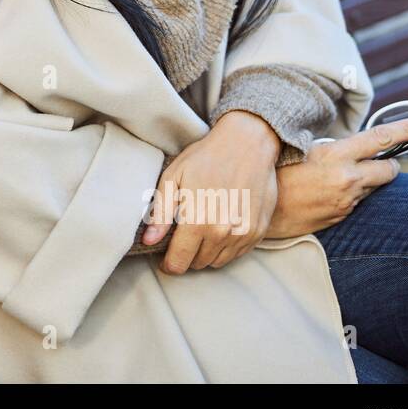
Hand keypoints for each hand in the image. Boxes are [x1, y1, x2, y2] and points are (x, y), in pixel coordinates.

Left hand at [146, 110, 281, 274]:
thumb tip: (148, 241)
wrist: (247, 144)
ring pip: (217, 261)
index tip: (165, 257)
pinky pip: (237, 253)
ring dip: (206, 252)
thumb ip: (160, 213)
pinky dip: (226, 246)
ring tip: (203, 227)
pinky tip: (221, 225)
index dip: (168, 264)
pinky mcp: (258, 231)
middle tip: (184, 234)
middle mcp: (222, 233)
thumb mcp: (174, 177)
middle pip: (197, 264)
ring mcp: (243, 234)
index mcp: (197, 222)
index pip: (178, 263)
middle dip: (187, 254)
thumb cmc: (206, 157)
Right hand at [266, 117, 407, 237]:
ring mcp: (345, 202)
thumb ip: (330, 148)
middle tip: (380, 158)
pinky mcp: (340, 217)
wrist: (256, 210)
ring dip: (364, 180)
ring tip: (337, 176)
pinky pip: (355, 202)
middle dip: (388, 163)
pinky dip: (349, 194)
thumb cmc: (273, 172)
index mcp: (336, 157)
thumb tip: (347, 145)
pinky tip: (325, 191)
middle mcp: (346, 180)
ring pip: (372, 187)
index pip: (381, 139)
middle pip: (388, 169)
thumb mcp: (299, 149)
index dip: (406, 130)